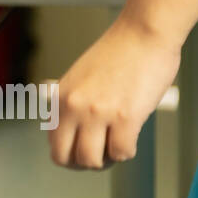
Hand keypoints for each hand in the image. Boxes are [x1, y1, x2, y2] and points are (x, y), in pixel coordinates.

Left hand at [48, 19, 180, 168]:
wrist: (143, 33)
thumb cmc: (120, 52)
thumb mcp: (82, 78)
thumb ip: (75, 104)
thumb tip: (77, 134)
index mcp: (61, 97)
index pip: (53, 143)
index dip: (70, 154)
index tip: (84, 150)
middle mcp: (74, 106)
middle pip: (65, 158)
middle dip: (83, 164)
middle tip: (100, 157)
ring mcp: (98, 113)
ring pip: (91, 160)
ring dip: (107, 160)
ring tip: (117, 145)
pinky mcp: (125, 118)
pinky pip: (121, 153)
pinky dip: (127, 151)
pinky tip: (132, 136)